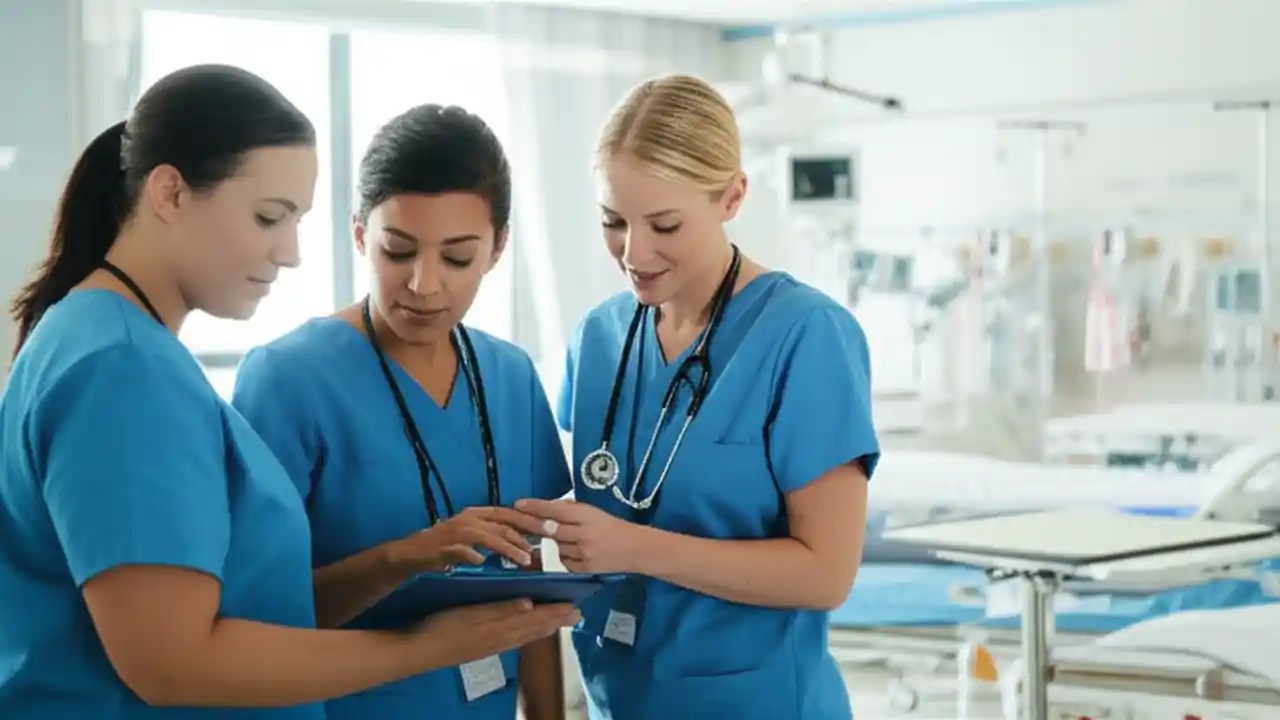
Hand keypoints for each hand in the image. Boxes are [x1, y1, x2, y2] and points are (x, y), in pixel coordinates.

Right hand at [389, 507, 547, 573]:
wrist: (414, 552)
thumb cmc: (447, 545)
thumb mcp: (473, 535)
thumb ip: (495, 534)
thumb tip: (524, 540)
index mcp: (478, 513)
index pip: (510, 513)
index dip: (530, 520)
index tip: (549, 529)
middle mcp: (470, 517)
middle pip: (505, 522)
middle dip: (526, 533)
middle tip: (543, 546)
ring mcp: (458, 531)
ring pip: (490, 536)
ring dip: (509, 548)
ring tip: (525, 560)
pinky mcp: (447, 546)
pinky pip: (466, 550)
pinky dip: (476, 556)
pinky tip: (485, 563)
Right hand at [412, 599, 579, 668]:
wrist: (420, 650)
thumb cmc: (444, 626)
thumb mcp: (472, 612)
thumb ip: (501, 609)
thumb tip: (530, 603)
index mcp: (501, 629)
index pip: (536, 619)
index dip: (556, 613)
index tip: (575, 606)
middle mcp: (502, 639)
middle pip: (535, 629)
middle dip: (556, 620)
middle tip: (576, 614)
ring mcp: (492, 645)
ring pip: (526, 635)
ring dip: (544, 627)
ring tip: (559, 621)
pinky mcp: (483, 647)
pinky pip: (514, 639)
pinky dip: (528, 632)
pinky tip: (527, 630)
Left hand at [516, 498, 645, 573]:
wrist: (635, 549)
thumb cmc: (613, 527)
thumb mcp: (593, 512)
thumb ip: (571, 511)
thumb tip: (547, 508)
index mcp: (586, 516)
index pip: (554, 510)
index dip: (535, 507)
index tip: (518, 504)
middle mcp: (582, 534)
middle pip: (549, 530)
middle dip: (529, 524)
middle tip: (514, 520)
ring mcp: (582, 553)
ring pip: (554, 547)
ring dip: (550, 543)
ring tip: (553, 538)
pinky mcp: (583, 568)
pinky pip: (563, 562)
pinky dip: (561, 556)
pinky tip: (569, 552)